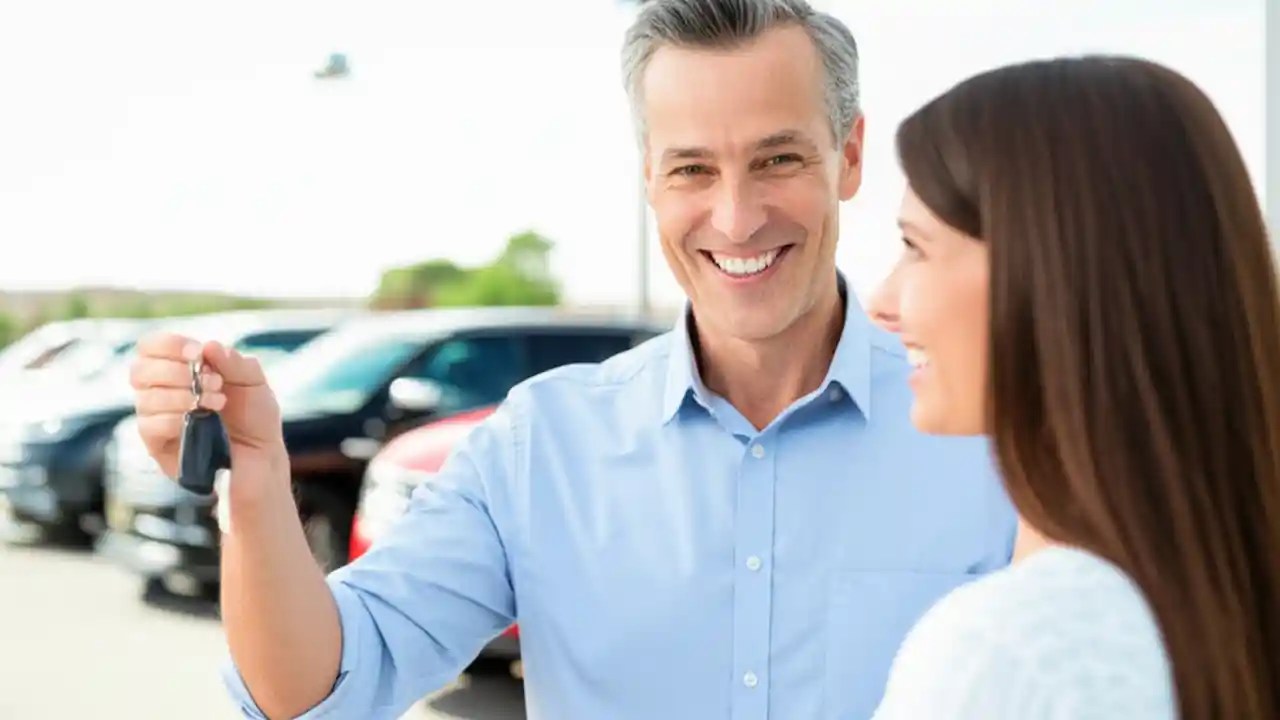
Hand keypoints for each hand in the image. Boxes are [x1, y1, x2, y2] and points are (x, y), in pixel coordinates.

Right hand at [129, 333, 284, 478]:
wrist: (262, 457)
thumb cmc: (255, 417)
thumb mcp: (254, 383)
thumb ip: (235, 363)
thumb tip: (209, 346)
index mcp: (179, 369)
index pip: (151, 347)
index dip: (168, 345)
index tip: (197, 353)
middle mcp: (160, 391)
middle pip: (139, 370)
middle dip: (176, 371)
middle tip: (213, 381)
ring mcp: (156, 419)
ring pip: (145, 398)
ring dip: (183, 396)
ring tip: (218, 402)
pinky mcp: (157, 445)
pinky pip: (149, 426)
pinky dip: (175, 418)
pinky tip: (202, 420)